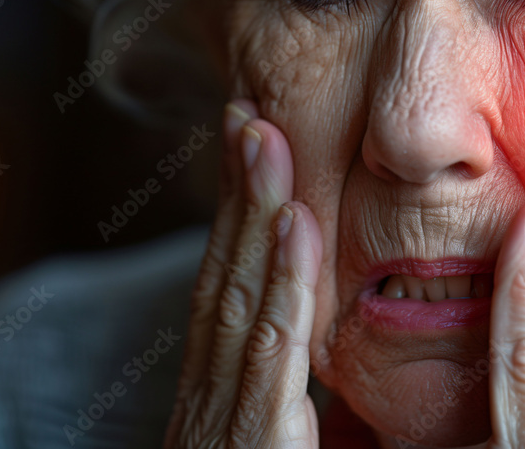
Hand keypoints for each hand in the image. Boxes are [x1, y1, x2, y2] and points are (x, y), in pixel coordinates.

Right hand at [163, 100, 321, 448]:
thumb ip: (287, 404)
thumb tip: (316, 359)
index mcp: (218, 397)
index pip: (222, 291)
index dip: (234, 217)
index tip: (247, 150)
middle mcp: (208, 398)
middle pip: (221, 275)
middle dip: (235, 189)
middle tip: (247, 109)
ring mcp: (223, 421)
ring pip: (238, 298)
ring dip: (253, 210)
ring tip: (264, 134)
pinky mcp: (256, 445)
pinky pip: (271, 353)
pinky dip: (284, 283)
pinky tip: (297, 222)